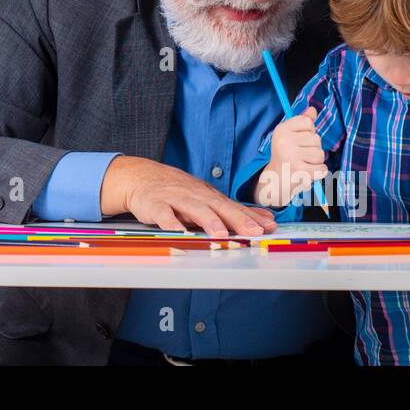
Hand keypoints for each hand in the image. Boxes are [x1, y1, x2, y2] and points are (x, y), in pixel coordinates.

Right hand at [99, 155, 277, 236]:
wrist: (141, 176)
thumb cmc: (178, 191)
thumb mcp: (207, 197)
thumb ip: (234, 210)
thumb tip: (266, 219)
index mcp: (208, 196)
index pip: (233, 207)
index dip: (250, 217)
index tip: (268, 227)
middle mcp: (195, 195)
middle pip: (218, 207)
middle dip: (237, 219)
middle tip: (253, 231)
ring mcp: (175, 198)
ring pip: (194, 208)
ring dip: (208, 220)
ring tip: (220, 234)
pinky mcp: (155, 204)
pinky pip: (163, 213)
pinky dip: (170, 222)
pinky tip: (178, 231)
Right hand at [256, 107, 327, 207]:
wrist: (276, 179)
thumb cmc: (285, 154)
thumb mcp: (290, 135)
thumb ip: (302, 121)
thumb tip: (313, 110)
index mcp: (281, 130)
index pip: (307, 122)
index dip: (308, 131)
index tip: (299, 139)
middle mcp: (284, 142)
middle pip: (316, 138)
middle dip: (313, 147)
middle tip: (300, 154)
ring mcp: (291, 157)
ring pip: (320, 154)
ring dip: (316, 161)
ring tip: (303, 163)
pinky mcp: (299, 172)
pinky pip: (322, 169)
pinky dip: (318, 172)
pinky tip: (307, 172)